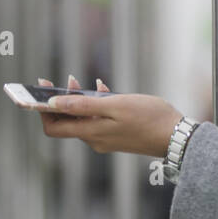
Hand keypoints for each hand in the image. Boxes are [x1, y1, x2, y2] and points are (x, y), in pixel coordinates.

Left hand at [35, 76, 183, 157]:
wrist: (177, 136)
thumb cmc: (149, 118)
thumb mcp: (115, 105)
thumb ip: (83, 105)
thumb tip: (52, 103)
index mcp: (91, 133)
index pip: (53, 127)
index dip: (42, 110)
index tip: (41, 89)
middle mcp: (95, 139)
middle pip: (66, 122)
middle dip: (61, 100)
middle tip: (66, 79)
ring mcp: (106, 139)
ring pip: (82, 119)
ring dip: (79, 100)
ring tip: (82, 82)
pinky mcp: (117, 135)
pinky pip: (97, 119)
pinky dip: (96, 104)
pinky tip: (103, 89)